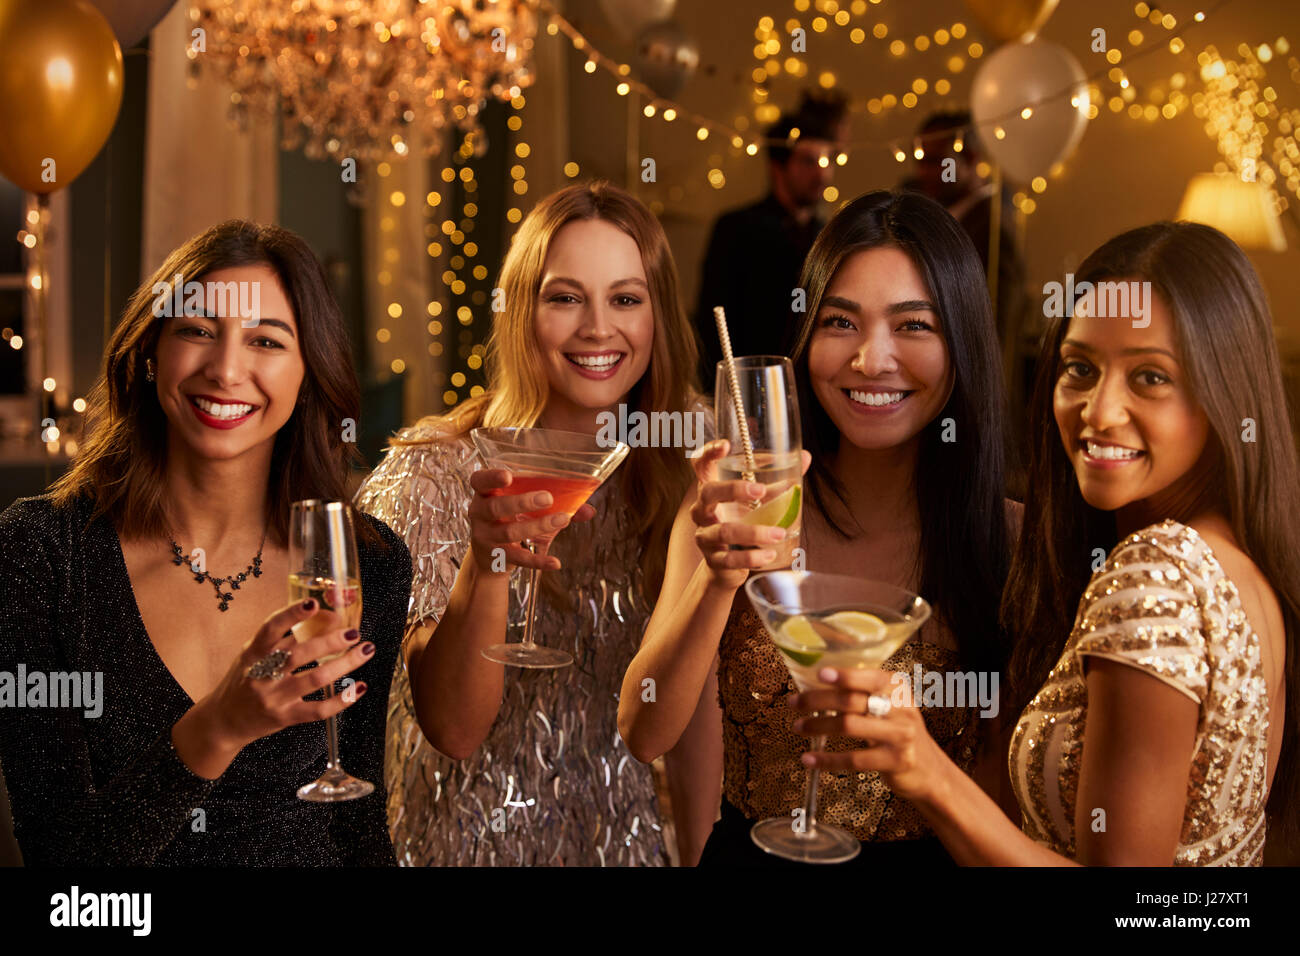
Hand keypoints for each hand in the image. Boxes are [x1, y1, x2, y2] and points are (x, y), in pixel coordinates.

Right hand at [196, 599, 375, 754]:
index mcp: (253, 653)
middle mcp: (262, 675)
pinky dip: (342, 699)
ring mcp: (274, 698)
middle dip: (330, 641)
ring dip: (345, 664)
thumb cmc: (244, 680)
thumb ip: (285, 637)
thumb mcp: (254, 655)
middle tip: (353, 632)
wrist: (224, 721)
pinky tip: (359, 687)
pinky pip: (318, 710)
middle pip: (299, 655)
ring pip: (315, 679)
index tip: (313, 604)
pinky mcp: (285, 717)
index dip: (291, 615)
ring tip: (364, 650)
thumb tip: (327, 617)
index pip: (270, 629)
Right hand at [467, 468, 595, 572]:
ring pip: (509, 532)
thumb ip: (556, 503)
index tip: (508, 476)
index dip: (491, 477)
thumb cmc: (511, 520)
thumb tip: (588, 509)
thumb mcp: (525, 508)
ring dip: (537, 526)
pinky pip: (518, 558)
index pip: (480, 481)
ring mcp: (486, 536)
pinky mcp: (497, 557)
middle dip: (521, 502)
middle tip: (547, 498)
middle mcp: (480, 513)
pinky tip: (555, 562)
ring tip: (562, 520)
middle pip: (495, 507)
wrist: (490, 557)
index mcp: (485, 493)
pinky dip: (538, 561)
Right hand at [689, 439, 809, 589]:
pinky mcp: (713, 560)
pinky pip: (730, 559)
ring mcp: (705, 535)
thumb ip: (777, 482)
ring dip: (753, 532)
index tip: (726, 446)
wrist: (725, 566)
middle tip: (760, 491)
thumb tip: (804, 457)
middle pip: (707, 492)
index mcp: (712, 489)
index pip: (700, 465)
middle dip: (733, 490)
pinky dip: (752, 557)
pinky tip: (770, 554)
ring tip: (779, 534)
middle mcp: (702, 510)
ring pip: (723, 531)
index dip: (708, 453)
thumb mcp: (757, 502)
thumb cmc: (741, 523)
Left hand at [788, 667, 948, 805]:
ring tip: (798, 726)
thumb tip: (818, 681)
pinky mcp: (895, 761)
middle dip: (817, 700)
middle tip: (794, 702)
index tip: (820, 673)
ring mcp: (901, 735)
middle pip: (852, 700)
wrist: (929, 769)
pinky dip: (827, 759)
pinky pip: (854, 759)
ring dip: (818, 725)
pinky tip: (809, 759)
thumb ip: (863, 693)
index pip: (870, 676)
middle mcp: (901, 708)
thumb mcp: (890, 705)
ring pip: (849, 726)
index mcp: (897, 688)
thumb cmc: (897, 731)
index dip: (845, 675)